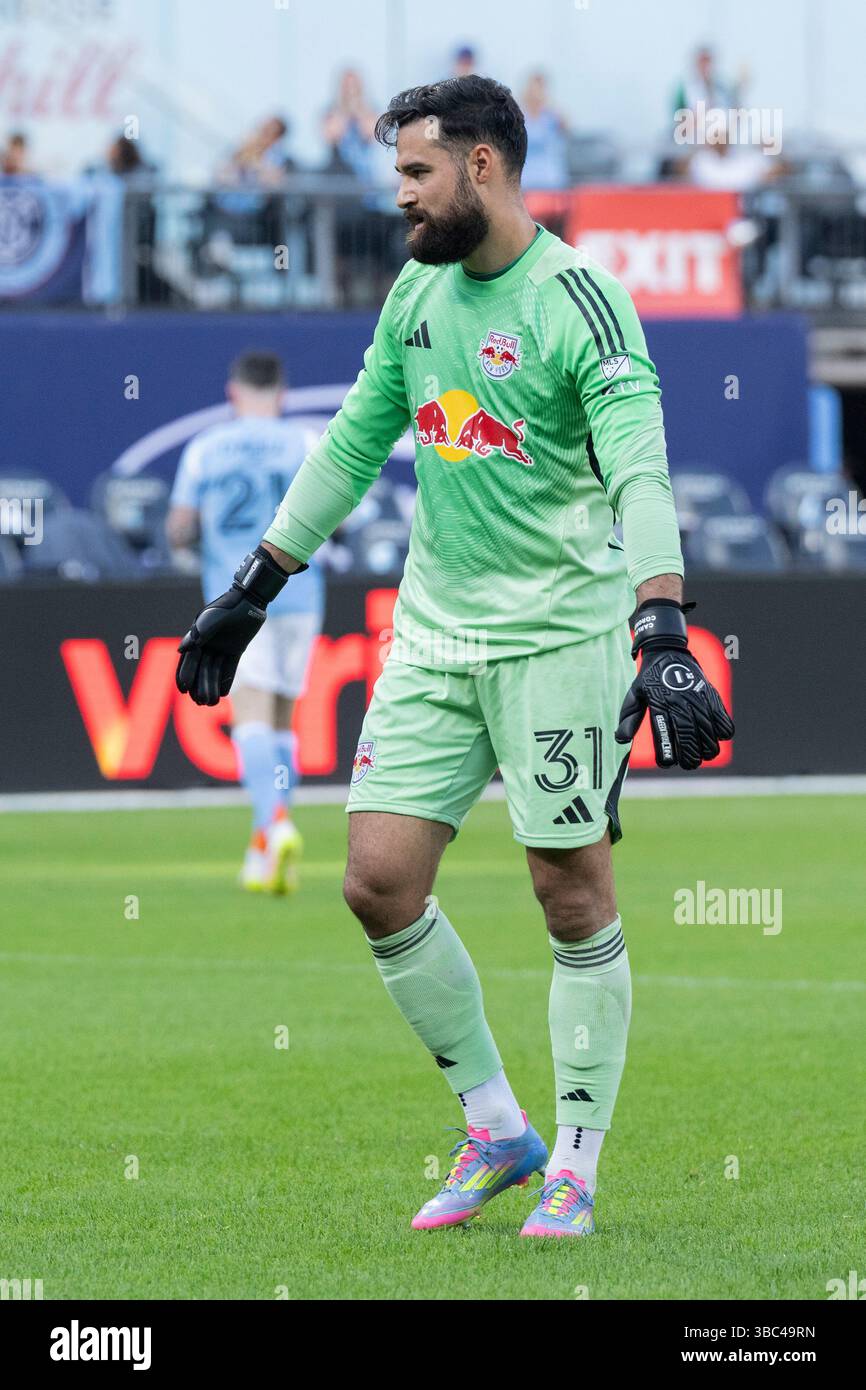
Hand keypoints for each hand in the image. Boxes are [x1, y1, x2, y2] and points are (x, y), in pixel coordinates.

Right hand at [176, 546, 297, 705]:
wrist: (250, 599)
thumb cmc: (229, 606)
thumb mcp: (214, 619)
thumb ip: (199, 634)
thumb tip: (181, 650)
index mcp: (198, 636)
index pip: (189, 659)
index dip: (185, 674)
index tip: (183, 689)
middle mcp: (208, 643)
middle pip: (201, 668)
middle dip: (199, 685)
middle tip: (199, 702)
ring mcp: (221, 647)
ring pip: (214, 670)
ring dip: (211, 686)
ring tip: (210, 703)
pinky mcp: (235, 650)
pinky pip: (229, 668)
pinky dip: (225, 680)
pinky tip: (223, 694)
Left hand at [614, 599, 733, 769]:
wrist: (669, 652)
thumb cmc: (649, 679)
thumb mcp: (634, 695)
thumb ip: (629, 718)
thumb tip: (620, 739)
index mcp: (660, 702)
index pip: (664, 733)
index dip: (666, 753)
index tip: (666, 763)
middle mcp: (680, 702)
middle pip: (690, 737)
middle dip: (690, 757)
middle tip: (688, 764)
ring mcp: (698, 699)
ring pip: (709, 733)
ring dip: (707, 749)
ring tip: (702, 755)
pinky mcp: (712, 696)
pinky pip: (724, 720)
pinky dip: (723, 733)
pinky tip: (716, 737)